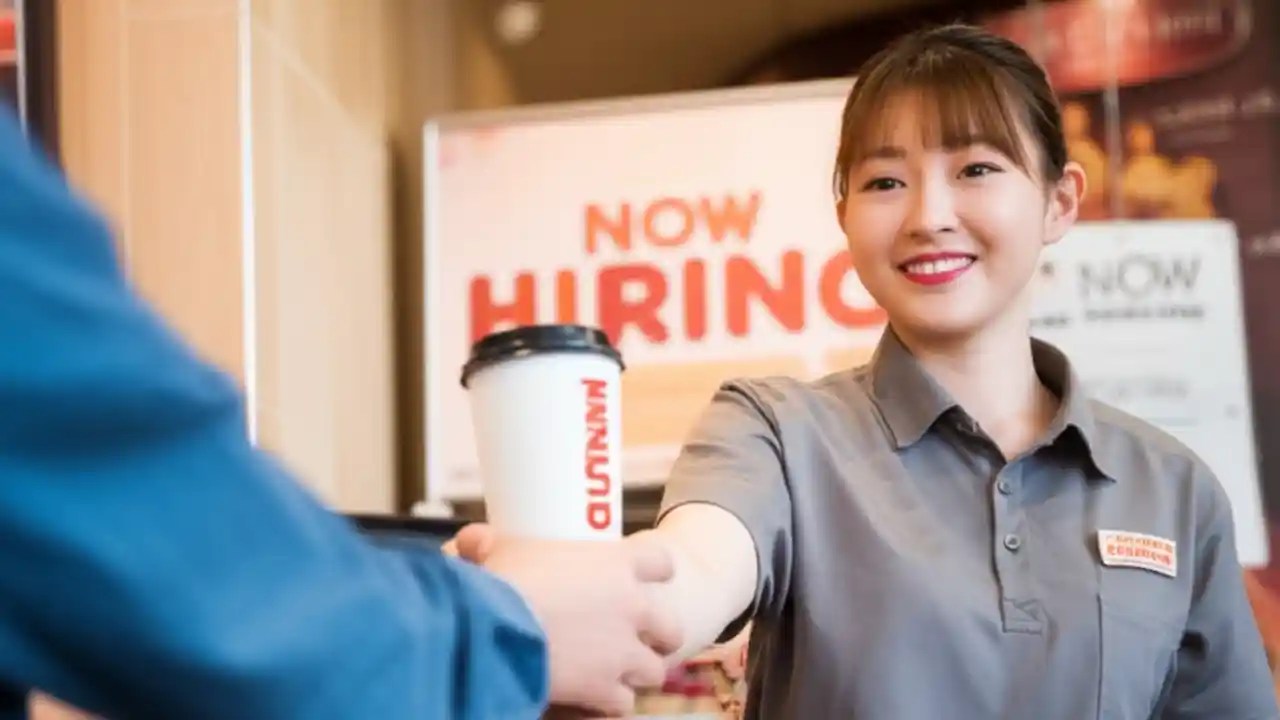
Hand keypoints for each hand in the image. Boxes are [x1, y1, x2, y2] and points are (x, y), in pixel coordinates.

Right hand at [448, 524, 681, 715]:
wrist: (496, 628)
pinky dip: (609, 705)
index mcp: (617, 564)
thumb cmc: (503, 580)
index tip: (648, 577)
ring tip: (615, 675)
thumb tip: (470, 538)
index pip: (661, 562)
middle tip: (640, 639)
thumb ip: (489, 543)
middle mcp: (633, 607)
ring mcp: (624, 651)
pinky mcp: (606, 689)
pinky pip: (623, 705)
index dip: (657, 570)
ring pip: (654, 671)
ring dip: (636, 674)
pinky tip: (592, 701)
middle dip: (659, 636)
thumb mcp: (500, 549)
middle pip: (670, 627)